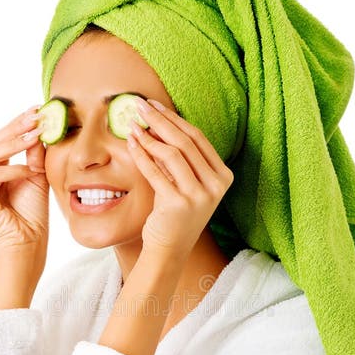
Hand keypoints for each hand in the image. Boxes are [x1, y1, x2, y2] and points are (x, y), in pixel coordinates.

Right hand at [0, 105, 49, 259]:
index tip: (37, 110)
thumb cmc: (31, 218)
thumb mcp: (37, 179)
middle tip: (36, 115)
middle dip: (15, 127)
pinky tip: (32, 170)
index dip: (17, 124)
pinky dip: (14, 169)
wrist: (27, 247)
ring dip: (15, 142)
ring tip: (36, 133)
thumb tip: (40, 131)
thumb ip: (35, 157)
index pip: (1, 140)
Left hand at [128, 98, 233, 257]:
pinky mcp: (178, 204)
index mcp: (223, 176)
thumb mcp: (185, 182)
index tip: (155, 105)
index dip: (174, 118)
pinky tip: (131, 144)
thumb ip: (179, 156)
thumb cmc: (175, 212)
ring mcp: (199, 196)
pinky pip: (156, 171)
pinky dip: (142, 155)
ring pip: (171, 154)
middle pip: (185, 142)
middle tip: (140, 106)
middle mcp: (216, 186)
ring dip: (149, 137)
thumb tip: (156, 120)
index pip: (198, 138)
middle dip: (160, 120)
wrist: (170, 249)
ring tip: (133, 126)